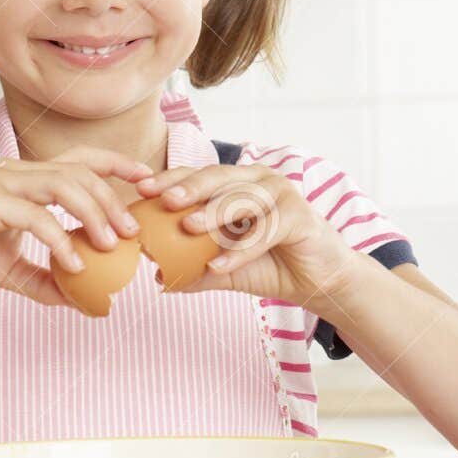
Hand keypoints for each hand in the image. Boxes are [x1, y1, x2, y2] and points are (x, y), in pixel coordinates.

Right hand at [0, 146, 152, 304]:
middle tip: (133, 232)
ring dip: (93, 214)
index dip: (116, 166)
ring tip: (112, 246)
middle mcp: (15, 172)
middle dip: (113, 199)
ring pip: (62, 184)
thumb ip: (42, 279)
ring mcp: (0, 183)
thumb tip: (80, 301)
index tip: (147, 182)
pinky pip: (33, 216)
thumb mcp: (6, 269)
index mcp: (23, 179)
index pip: (79, 161)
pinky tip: (74, 266)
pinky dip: (59, 240)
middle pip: (79, 172)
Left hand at [133, 163, 356, 307]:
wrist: (316, 282)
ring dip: (214, 212)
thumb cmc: (270, 265)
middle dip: (189, 187)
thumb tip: (157, 276)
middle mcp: (258, 180)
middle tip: (164, 200)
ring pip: (242, 199)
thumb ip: (194, 268)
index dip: (170, 180)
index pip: (198, 175)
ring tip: (187, 227)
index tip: (141, 190)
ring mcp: (281, 193)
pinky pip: (266, 230)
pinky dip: (241, 249)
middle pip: (219, 177)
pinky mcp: (299, 216)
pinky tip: (219, 264)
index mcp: (237, 183)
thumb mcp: (225, 267)